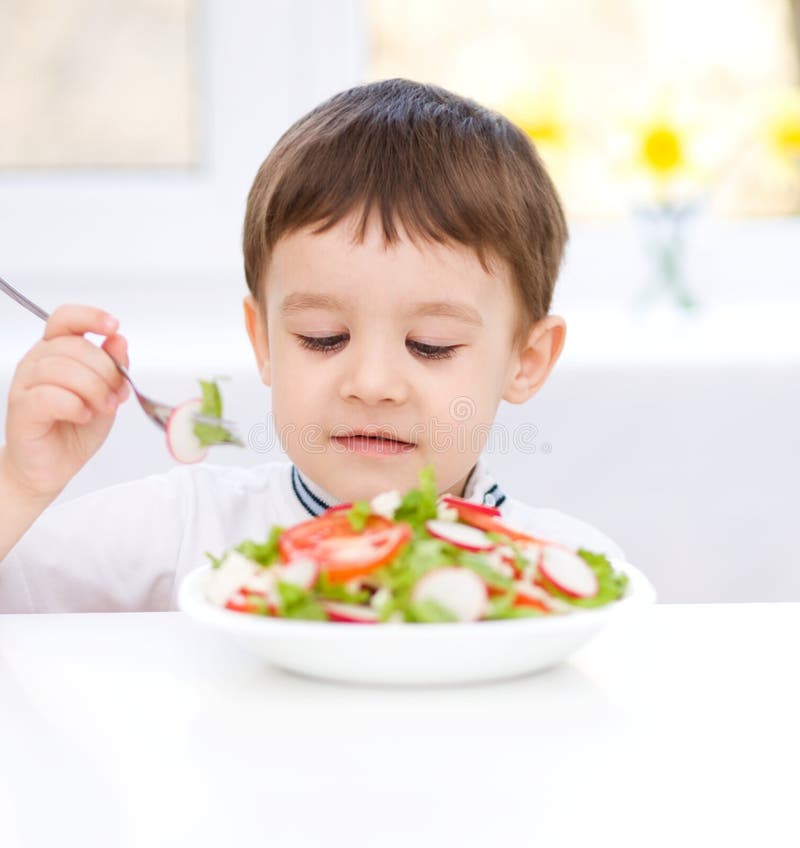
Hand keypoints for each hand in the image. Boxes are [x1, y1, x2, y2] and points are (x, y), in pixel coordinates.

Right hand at [3, 304, 130, 500]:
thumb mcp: (106, 393)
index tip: (113, 326)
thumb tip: (119, 340)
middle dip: (105, 370)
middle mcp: (38, 362)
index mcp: (57, 352)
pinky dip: (74, 405)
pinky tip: (83, 415)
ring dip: (92, 389)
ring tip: (102, 407)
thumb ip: (114, 367)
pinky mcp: (21, 410)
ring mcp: (26, 385)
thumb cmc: (76, 428)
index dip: (90, 317)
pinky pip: (48, 396)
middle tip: (115, 394)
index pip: (65, 319)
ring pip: (60, 369)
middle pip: (73, 346)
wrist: (53, 466)